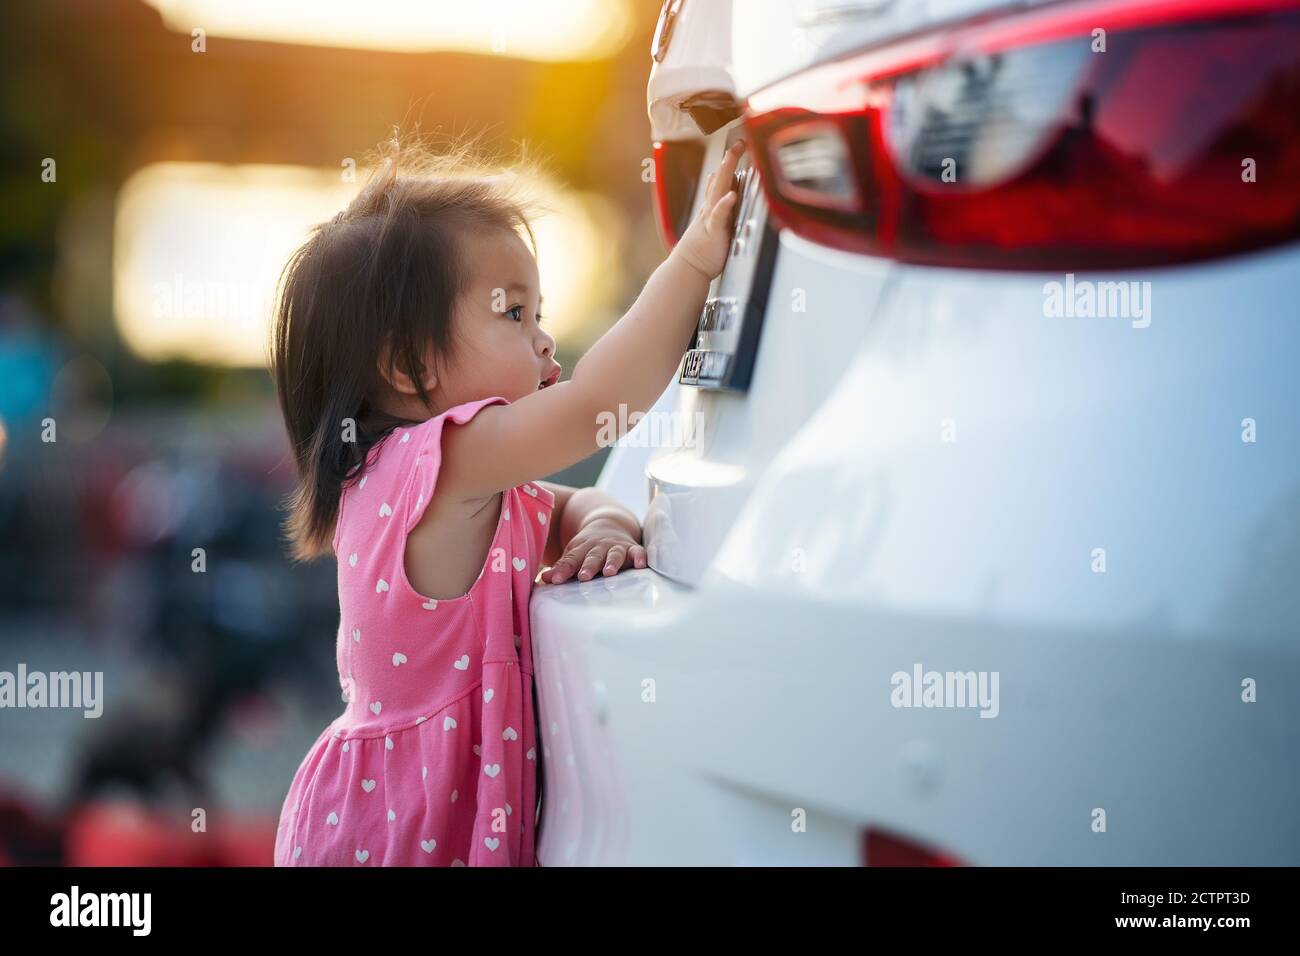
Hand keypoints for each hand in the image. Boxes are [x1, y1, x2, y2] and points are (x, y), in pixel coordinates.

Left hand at [540, 517, 647, 583]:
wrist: (609, 524)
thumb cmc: (588, 548)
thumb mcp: (573, 554)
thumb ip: (562, 567)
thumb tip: (543, 580)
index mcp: (581, 549)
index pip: (571, 560)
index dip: (563, 570)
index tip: (555, 580)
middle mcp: (599, 547)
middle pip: (592, 557)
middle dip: (588, 566)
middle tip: (583, 577)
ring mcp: (616, 547)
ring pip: (614, 554)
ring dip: (612, 562)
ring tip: (609, 573)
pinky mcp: (632, 549)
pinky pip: (638, 552)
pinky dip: (640, 557)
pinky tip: (641, 565)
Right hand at [670, 139, 745, 280]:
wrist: (687, 270)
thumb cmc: (701, 253)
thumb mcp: (713, 228)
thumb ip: (720, 211)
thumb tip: (728, 195)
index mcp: (711, 209)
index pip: (719, 181)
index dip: (728, 164)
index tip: (737, 146)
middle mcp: (710, 210)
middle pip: (719, 180)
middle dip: (729, 160)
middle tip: (739, 142)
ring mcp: (710, 219)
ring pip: (718, 191)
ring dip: (725, 173)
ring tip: (732, 157)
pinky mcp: (713, 232)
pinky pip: (719, 216)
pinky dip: (725, 205)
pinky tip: (731, 195)